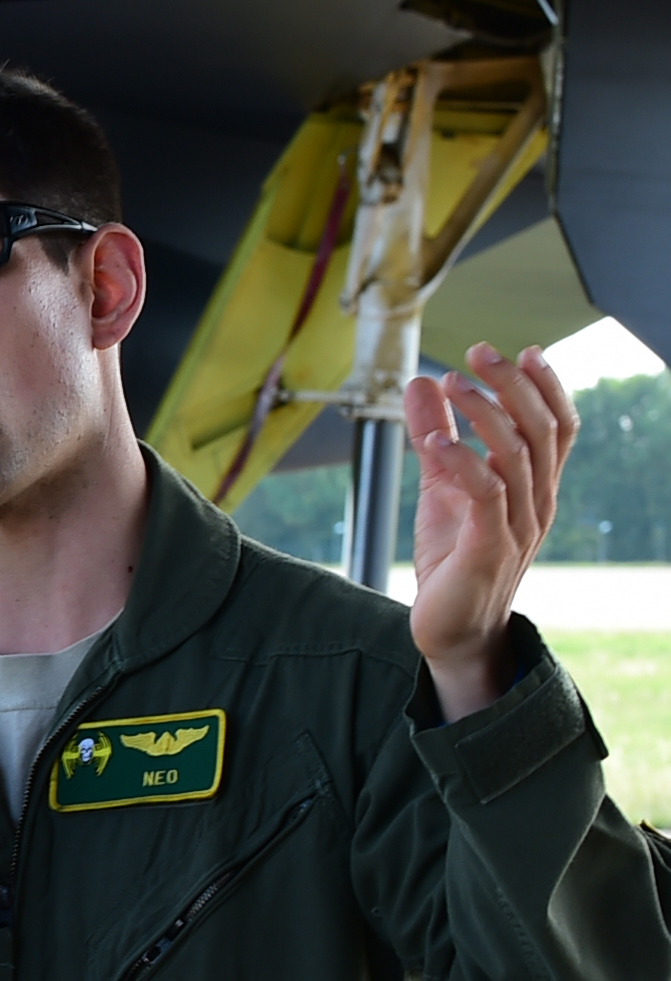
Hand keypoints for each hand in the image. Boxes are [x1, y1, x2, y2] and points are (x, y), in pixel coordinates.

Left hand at [404, 342, 575, 720]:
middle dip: (512, 384)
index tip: (520, 350)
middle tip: (477, 352)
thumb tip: (424, 385)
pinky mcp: (488, 549)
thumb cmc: (453, 559)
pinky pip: (487, 496)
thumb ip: (436, 437)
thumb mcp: (441, 488)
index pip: (557, 427)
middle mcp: (536, 503)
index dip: (546, 386)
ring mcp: (517, 527)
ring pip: (517, 456)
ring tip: (449, 385)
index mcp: (535, 487)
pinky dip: (463, 462)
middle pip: (540, 430)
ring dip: (483, 414)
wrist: (451, 630)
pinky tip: (434, 442)